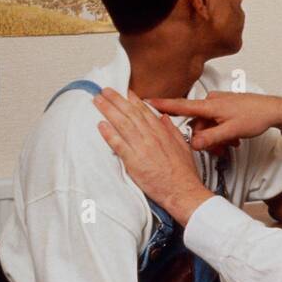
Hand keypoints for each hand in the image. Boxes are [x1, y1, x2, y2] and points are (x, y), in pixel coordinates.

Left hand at [94, 88, 213, 225]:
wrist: (183, 191)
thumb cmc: (183, 173)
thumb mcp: (183, 146)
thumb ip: (172, 130)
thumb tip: (163, 118)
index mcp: (162, 132)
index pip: (144, 111)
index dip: (132, 99)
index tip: (123, 90)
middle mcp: (151, 137)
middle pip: (130, 113)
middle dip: (116, 99)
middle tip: (104, 90)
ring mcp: (142, 148)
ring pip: (122, 124)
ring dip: (108, 110)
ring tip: (98, 101)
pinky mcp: (134, 162)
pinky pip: (118, 145)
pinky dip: (109, 134)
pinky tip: (101, 125)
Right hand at [146, 92, 281, 151]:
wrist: (273, 109)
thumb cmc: (255, 116)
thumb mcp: (231, 132)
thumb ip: (211, 139)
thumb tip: (194, 144)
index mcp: (209, 106)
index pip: (180, 106)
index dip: (162, 105)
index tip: (145, 101)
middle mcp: (211, 103)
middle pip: (197, 124)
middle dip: (205, 139)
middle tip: (219, 150)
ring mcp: (219, 105)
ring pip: (208, 126)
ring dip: (215, 138)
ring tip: (229, 146)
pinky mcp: (226, 109)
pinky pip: (216, 123)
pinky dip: (221, 133)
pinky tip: (232, 141)